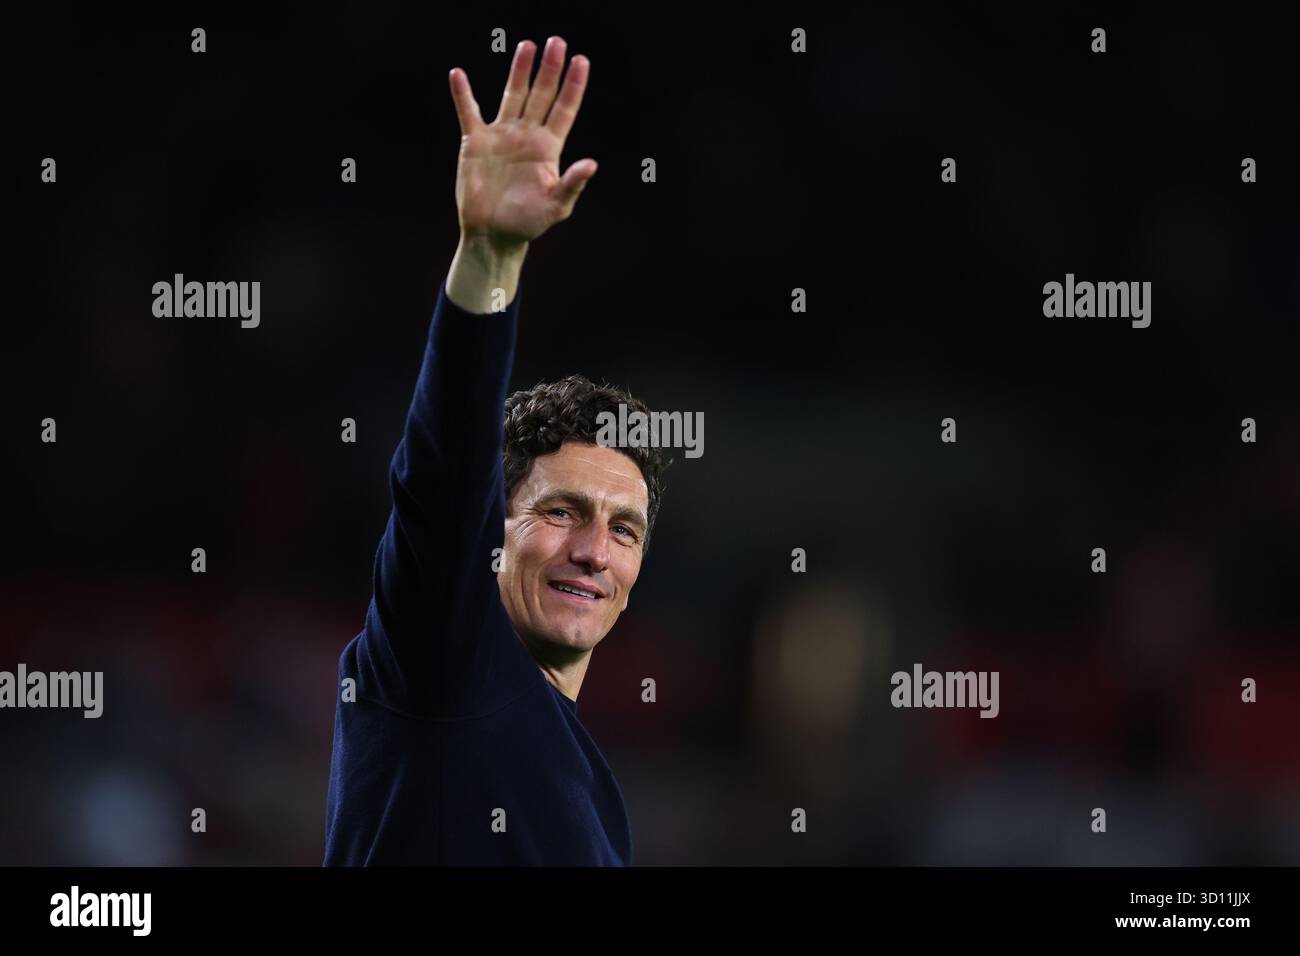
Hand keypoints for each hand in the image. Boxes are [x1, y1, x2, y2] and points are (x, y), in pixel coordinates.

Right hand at [448, 36, 596, 246]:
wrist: (494, 234)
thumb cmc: (528, 224)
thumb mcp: (557, 206)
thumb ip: (573, 183)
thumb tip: (592, 164)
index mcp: (548, 147)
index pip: (564, 109)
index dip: (573, 86)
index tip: (581, 61)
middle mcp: (527, 136)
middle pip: (540, 94)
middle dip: (548, 69)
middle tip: (557, 42)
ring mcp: (501, 136)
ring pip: (511, 95)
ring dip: (518, 71)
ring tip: (526, 45)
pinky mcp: (476, 143)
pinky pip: (468, 113)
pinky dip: (463, 95)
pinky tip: (458, 75)